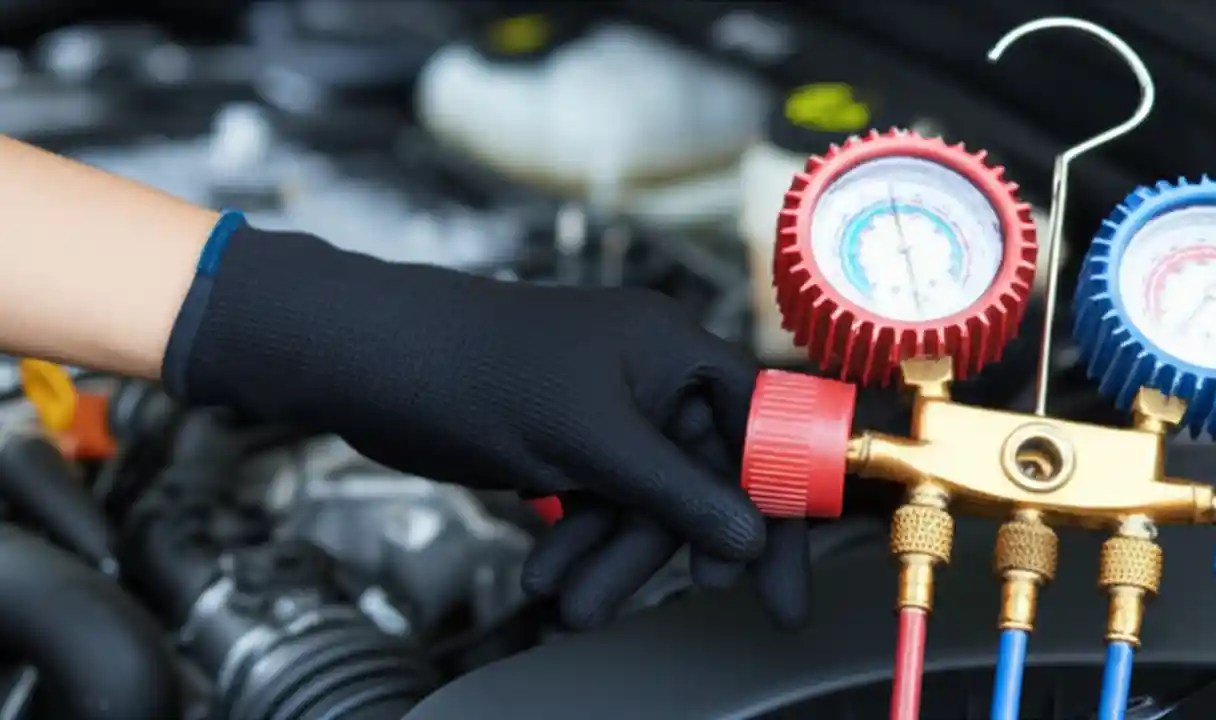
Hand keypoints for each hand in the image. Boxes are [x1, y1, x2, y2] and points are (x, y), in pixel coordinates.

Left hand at [164, 226, 809, 628]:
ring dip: (613, 556)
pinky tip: (547, 574)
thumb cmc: (478, 370)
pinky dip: (579, 541)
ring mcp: (606, 411)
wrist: (370, 362)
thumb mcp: (589, 439)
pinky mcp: (565, 440)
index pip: (761, 428)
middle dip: (674, 544)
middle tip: (687, 601)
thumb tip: (750, 538)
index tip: (783, 579)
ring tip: (570, 601)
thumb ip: (676, 491)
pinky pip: (598, 501)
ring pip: (642, 500)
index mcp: (674, 350)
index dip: (781, 503)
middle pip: (700, 476)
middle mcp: (650, 377)